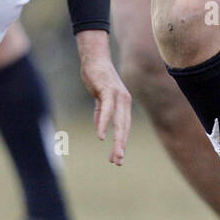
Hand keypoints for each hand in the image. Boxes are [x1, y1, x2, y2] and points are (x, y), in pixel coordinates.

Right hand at [75, 30, 131, 164]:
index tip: (118, 158)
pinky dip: (104, 123)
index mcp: (124, 104)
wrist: (94, 58)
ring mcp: (117, 95)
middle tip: (118, 162)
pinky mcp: (108, 90)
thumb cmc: (97, 78)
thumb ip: (101, 113)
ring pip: (119, 122)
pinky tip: (101, 136)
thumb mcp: (100, 98)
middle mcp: (124, 101)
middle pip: (124, 128)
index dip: (121, 143)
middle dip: (121, 146)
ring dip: (117, 140)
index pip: (124, 127)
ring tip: (115, 155)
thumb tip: (101, 130)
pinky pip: (107, 110)